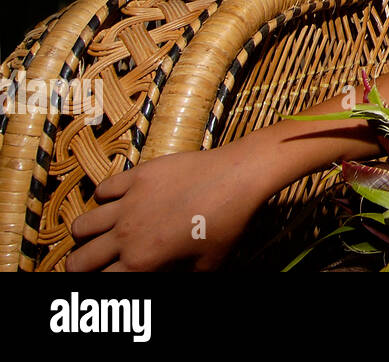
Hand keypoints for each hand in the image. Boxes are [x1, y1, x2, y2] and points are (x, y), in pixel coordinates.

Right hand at [66, 142, 270, 271]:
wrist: (237, 177)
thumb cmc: (228, 224)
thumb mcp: (208, 264)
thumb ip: (180, 277)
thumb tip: (166, 277)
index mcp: (142, 262)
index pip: (101, 284)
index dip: (101, 286)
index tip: (110, 277)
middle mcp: (127, 235)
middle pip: (78, 261)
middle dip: (80, 267)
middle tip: (92, 264)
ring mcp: (128, 203)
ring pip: (81, 226)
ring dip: (85, 234)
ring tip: (99, 234)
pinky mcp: (136, 175)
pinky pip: (103, 189)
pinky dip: (104, 198)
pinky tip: (118, 200)